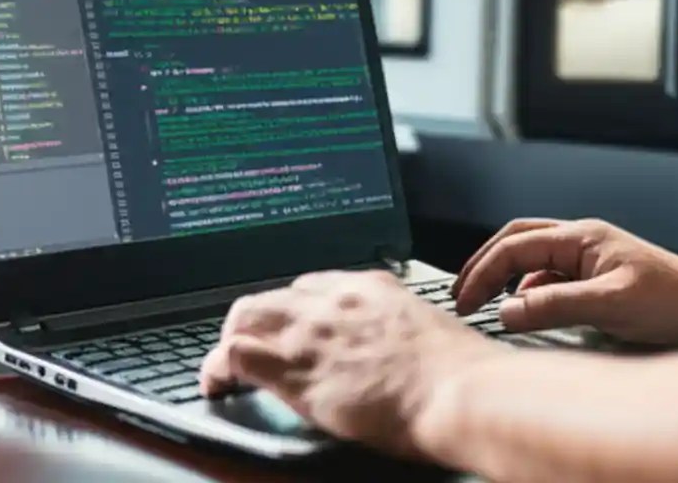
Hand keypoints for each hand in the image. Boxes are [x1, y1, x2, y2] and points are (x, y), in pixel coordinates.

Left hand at [199, 270, 506, 455]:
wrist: (458, 391)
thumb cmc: (459, 372)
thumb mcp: (429, 330)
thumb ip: (401, 329)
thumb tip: (398, 349)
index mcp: (371, 287)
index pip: (312, 286)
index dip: (295, 311)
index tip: (293, 331)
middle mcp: (334, 302)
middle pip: (271, 298)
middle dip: (255, 323)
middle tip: (253, 351)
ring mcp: (311, 334)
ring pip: (243, 317)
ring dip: (230, 342)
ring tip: (225, 370)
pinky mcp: (295, 371)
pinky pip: (234, 355)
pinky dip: (218, 368)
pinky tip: (219, 386)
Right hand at [452, 218, 677, 345]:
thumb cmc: (676, 302)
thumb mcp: (609, 305)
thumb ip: (554, 305)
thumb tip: (505, 310)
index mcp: (582, 236)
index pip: (514, 245)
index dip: (482, 272)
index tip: (465, 302)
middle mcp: (583, 242)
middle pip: (517, 241)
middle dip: (484, 266)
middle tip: (462, 296)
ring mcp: (591, 260)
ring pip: (533, 260)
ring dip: (506, 279)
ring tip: (487, 306)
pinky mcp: (599, 281)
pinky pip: (552, 280)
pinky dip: (531, 294)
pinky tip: (530, 316)